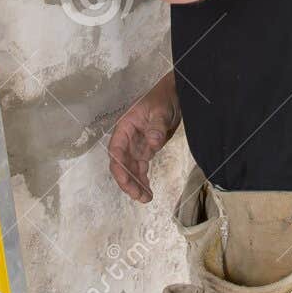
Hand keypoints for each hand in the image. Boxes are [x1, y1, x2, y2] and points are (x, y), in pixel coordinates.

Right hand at [107, 73, 180, 203]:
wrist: (175, 94)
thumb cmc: (163, 97)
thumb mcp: (161, 110)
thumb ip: (156, 127)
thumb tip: (153, 144)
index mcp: (125, 127)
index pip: (116, 151)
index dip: (119, 168)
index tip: (127, 181)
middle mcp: (127, 139)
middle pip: (121, 164)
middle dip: (128, 182)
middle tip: (140, 196)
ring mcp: (136, 145)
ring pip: (131, 169)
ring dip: (136, 184)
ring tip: (146, 198)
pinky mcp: (146, 149)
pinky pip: (141, 167)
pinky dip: (143, 179)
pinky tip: (148, 190)